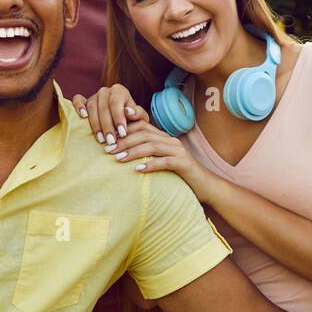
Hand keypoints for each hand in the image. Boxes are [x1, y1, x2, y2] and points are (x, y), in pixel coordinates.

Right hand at [71, 84, 144, 144]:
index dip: (118, 118)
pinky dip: (78, 106)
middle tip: (111, 141)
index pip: (116, 102)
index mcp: (119, 91)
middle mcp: (105, 91)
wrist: (122, 124)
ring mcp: (93, 96)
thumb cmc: (132, 121)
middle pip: (103, 107)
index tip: (122, 133)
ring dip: (95, 124)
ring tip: (101, 139)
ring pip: (91, 107)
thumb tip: (128, 111)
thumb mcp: (140, 118)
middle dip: (107, 126)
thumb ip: (138, 114)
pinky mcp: (83, 102)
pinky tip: (83, 117)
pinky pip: (78, 100)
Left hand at [99, 120, 218, 201]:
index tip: (107, 138)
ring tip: (118, 159)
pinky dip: (150, 165)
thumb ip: (144, 154)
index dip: (123, 129)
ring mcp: (178, 151)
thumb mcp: (159, 161)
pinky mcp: (184, 163)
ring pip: (152, 146)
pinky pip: (165, 162)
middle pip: (144, 134)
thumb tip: (119, 154)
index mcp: (163, 137)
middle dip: (124, 141)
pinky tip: (138, 170)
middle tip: (108, 150)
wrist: (204, 185)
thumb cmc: (177, 175)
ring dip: (133, 152)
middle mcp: (170, 140)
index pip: (141, 126)